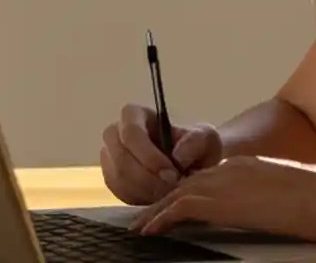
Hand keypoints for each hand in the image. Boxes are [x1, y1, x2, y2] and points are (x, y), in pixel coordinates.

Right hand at [100, 104, 223, 205]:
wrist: (192, 164)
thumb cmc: (197, 145)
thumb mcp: (205, 138)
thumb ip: (195, 142)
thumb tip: (177, 156)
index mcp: (133, 114)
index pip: (131, 133)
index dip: (149, 156)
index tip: (172, 174)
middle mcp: (115, 134)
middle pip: (122, 160)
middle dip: (149, 179)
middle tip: (173, 190)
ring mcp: (110, 158)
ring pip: (120, 180)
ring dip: (147, 191)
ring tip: (170, 194)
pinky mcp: (112, 180)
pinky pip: (120, 194)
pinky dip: (141, 200)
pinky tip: (160, 198)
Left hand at [129, 156, 315, 242]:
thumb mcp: (285, 197)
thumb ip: (265, 199)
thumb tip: (263, 213)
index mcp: (244, 166)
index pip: (204, 179)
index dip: (184, 194)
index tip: (171, 208)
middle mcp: (229, 169)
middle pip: (185, 184)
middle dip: (163, 201)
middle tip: (145, 218)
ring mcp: (223, 182)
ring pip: (176, 195)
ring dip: (154, 212)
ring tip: (138, 228)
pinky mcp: (220, 201)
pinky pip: (179, 209)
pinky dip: (160, 219)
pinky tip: (148, 232)